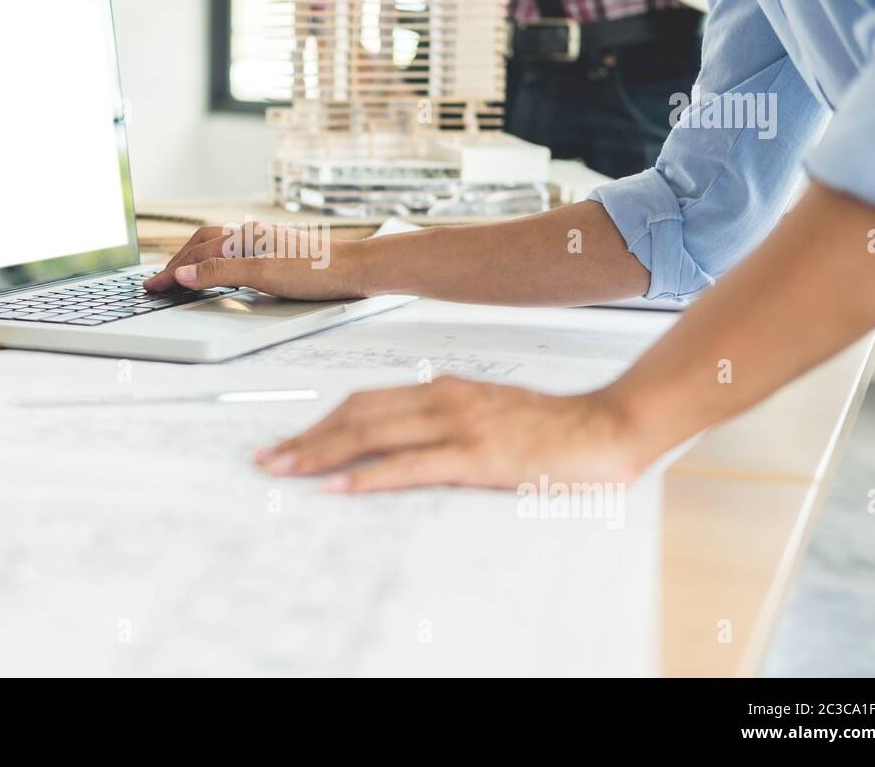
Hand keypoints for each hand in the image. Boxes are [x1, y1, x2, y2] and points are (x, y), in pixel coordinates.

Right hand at [143, 220, 371, 299]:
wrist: (355, 269)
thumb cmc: (315, 272)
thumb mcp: (262, 275)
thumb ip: (220, 273)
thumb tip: (183, 273)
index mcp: (243, 238)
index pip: (196, 255)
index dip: (171, 272)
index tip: (152, 287)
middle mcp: (251, 234)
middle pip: (202, 243)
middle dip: (178, 261)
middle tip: (159, 281)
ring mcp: (263, 241)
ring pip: (218, 245)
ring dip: (195, 257)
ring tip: (181, 273)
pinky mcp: (275, 250)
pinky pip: (233, 251)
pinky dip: (214, 259)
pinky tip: (220, 269)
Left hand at [254, 376, 651, 492]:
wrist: (605, 427)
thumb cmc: (549, 428)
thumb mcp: (486, 417)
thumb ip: (444, 425)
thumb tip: (400, 447)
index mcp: (443, 389)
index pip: (366, 401)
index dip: (322, 420)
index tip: (290, 439)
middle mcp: (443, 398)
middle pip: (357, 414)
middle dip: (307, 437)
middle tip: (269, 458)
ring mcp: (459, 424)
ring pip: (373, 433)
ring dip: (322, 453)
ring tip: (287, 470)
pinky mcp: (477, 454)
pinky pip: (411, 465)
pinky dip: (370, 475)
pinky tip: (342, 486)